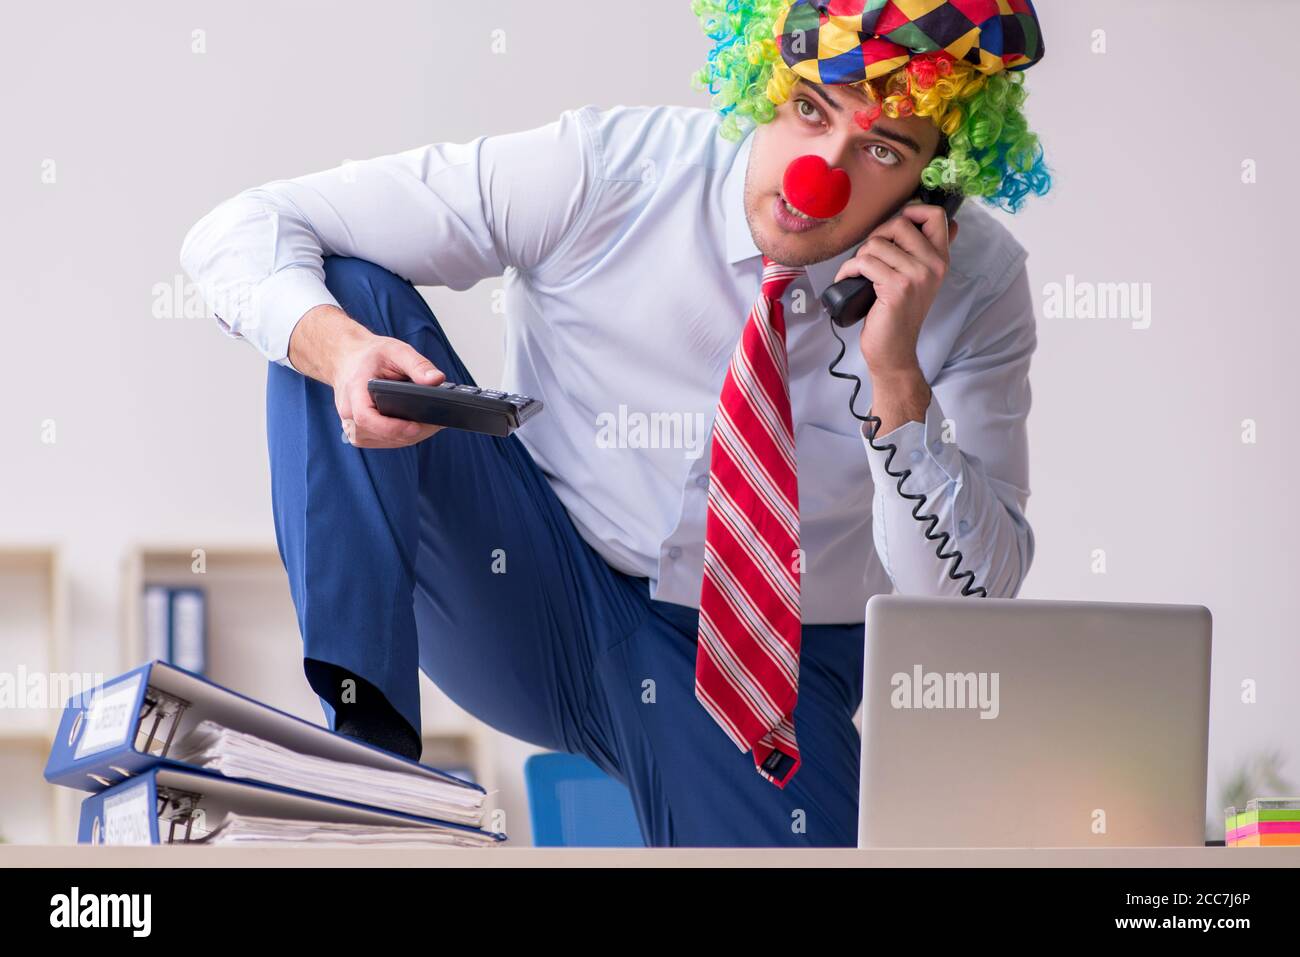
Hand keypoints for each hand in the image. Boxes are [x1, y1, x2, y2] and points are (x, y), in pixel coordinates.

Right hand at [333, 334, 446, 447]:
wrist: (348, 360)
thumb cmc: (371, 356)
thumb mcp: (395, 350)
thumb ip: (417, 364)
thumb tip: (436, 379)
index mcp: (353, 390)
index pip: (366, 417)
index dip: (391, 427)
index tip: (416, 426)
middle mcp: (348, 413)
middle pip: (381, 434)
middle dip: (412, 432)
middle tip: (437, 422)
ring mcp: (352, 426)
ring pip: (385, 442)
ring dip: (410, 437)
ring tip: (430, 424)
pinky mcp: (359, 434)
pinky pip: (383, 442)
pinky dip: (402, 438)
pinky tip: (416, 427)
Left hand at [832, 203, 957, 380]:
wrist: (894, 351)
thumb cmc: (898, 314)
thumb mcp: (919, 280)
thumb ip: (927, 252)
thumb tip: (949, 222)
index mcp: (941, 259)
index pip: (935, 215)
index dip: (911, 211)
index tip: (893, 229)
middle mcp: (934, 265)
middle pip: (899, 223)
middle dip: (876, 236)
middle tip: (871, 258)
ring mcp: (917, 276)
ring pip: (876, 243)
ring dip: (860, 256)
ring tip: (861, 274)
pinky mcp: (897, 287)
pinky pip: (864, 262)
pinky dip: (848, 270)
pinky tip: (847, 280)